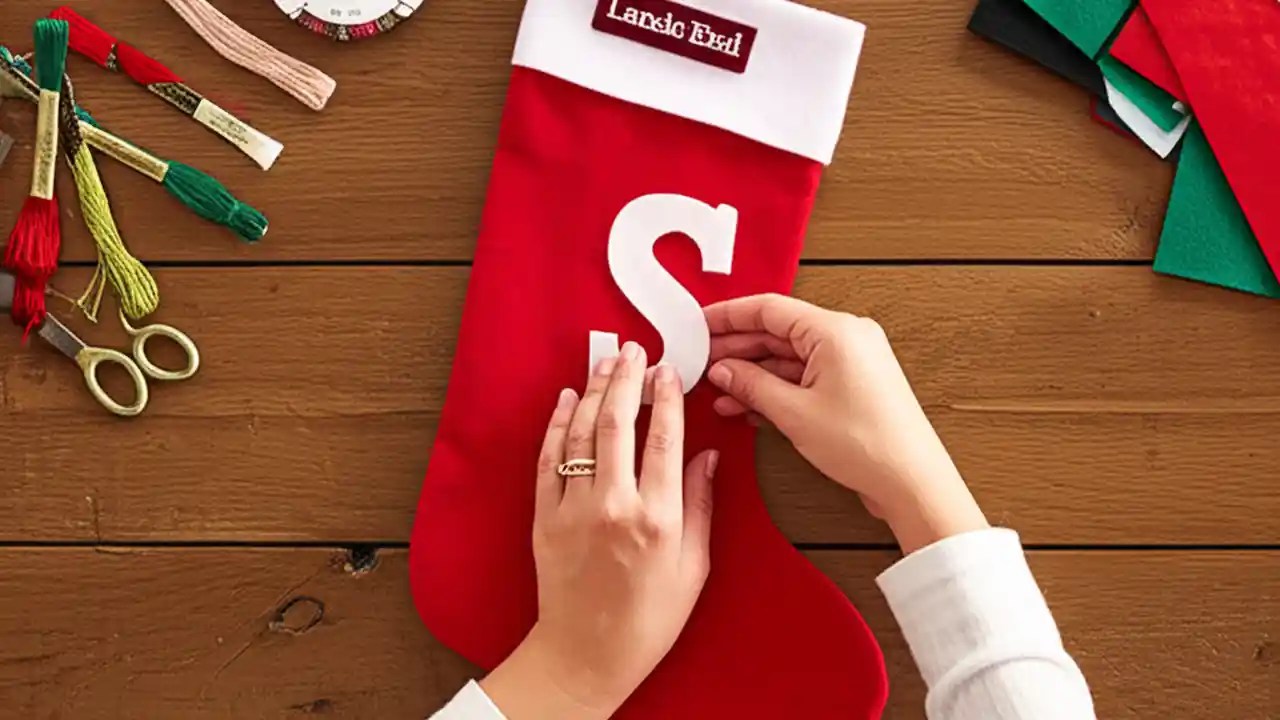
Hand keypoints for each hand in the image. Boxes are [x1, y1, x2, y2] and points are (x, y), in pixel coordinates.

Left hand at [481, 342, 718, 719]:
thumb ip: (701, 506)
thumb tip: (708, 456)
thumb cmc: (648, 620)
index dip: (667, 396)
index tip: (669, 370)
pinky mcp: (544, 517)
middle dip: (627, 378)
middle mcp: (614, 505)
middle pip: (619, 422)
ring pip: (582, 432)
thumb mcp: (693, 567)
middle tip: (633, 351)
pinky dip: (557, 424)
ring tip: (605, 364)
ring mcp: (573, 509)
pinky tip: (566, 400)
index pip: (665, 438)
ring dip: (593, 391)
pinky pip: (549, 458)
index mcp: (658, 518)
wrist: (586, 655)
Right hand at [703, 294, 986, 553]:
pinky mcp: (851, 386)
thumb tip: (724, 369)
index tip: (701, 323)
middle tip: (703, 361)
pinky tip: (748, 405)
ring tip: (719, 392)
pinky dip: (775, 389)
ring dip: (753, 374)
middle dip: (737, 349)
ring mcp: (850, 362)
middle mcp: (846, 338)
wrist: (911, 481)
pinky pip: (804, 376)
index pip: (769, 309)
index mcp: (835, 330)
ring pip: (788, 358)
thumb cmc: (869, 444)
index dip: (728, 315)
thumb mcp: (794, 413)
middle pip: (777, 332)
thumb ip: (752, 384)